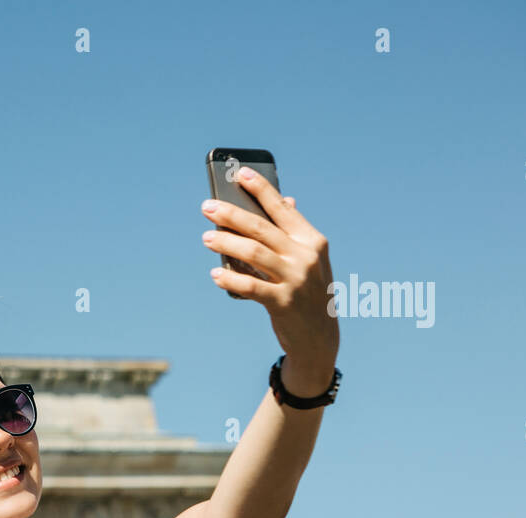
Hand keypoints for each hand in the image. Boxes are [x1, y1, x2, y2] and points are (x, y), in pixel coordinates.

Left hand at [202, 168, 339, 393]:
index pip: (282, 208)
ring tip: (206, 238)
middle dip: (231, 215)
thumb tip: (286, 200)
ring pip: (253, 254)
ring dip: (226, 243)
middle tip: (207, 208)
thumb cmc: (306, 292)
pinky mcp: (283, 302)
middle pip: (261, 228)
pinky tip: (214, 274)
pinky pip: (251, 287)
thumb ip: (292, 233)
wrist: (319, 337)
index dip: (261, 188)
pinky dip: (230, 279)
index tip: (240, 173)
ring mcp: (295, 279)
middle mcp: (305, 256)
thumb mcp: (307, 260)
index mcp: (311, 240)